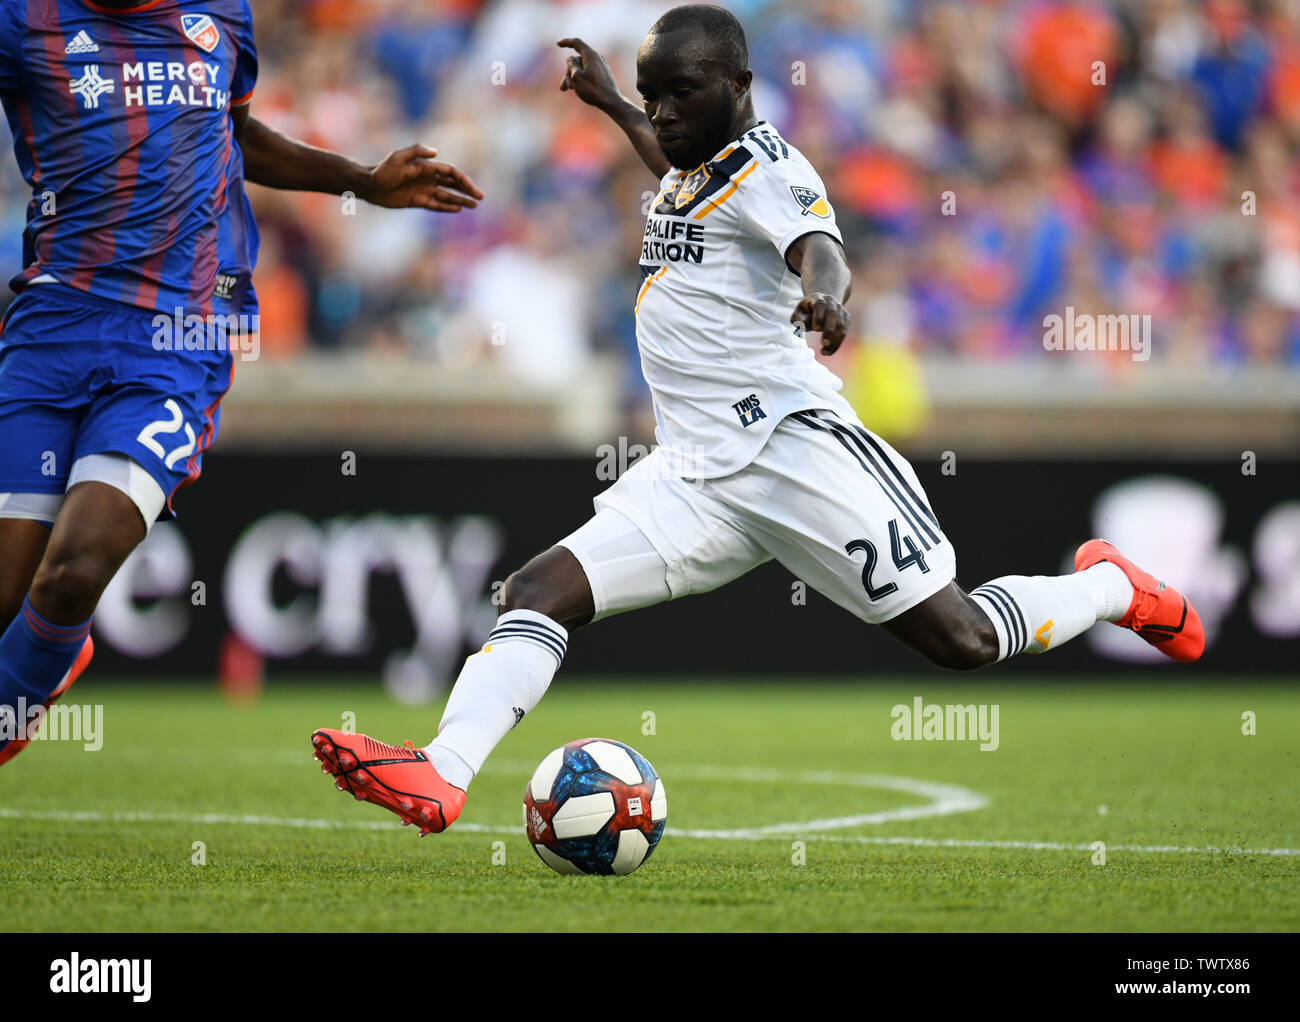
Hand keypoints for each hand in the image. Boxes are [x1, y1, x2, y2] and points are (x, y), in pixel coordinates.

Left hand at [362, 144, 483, 212]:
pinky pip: (436, 204)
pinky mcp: (418, 201)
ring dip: (461, 200)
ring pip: (447, 195)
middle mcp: (427, 178)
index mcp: (426, 167)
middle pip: (452, 184)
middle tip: (480, 198)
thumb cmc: (382, 170)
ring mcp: (424, 190)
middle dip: (467, 190)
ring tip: (474, 206)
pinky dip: (447, 207)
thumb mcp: (397, 157)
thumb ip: (416, 151)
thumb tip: (436, 153)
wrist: (369, 186)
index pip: (450, 173)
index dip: (463, 180)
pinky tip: (458, 209)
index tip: (472, 189)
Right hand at [557, 37, 621, 110]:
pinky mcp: (603, 75)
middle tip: (564, 87)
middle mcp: (597, 58)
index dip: (566, 42)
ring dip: (573, 77)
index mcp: (591, 55)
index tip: (558, 43)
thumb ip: (571, 64)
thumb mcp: (576, 76)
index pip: (577, 43)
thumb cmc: (593, 90)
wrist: (611, 102)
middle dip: (568, 71)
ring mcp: (601, 66)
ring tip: (568, 89)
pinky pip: (588, 73)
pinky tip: (576, 89)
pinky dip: (581, 79)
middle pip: (577, 60)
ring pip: (582, 68)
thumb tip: (571, 59)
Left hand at [791, 293, 850, 354]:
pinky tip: (829, 351)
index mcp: (818, 299)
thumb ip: (798, 318)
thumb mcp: (798, 313)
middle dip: (829, 329)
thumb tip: (806, 322)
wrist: (822, 303)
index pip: (820, 305)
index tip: (816, 329)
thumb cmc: (806, 311)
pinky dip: (837, 343)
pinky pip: (844, 331)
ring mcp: (840, 310)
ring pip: (841, 325)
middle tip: (824, 343)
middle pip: (833, 314)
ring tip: (824, 352)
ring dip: (834, 340)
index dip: (819, 316)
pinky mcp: (845, 318)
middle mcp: (832, 302)